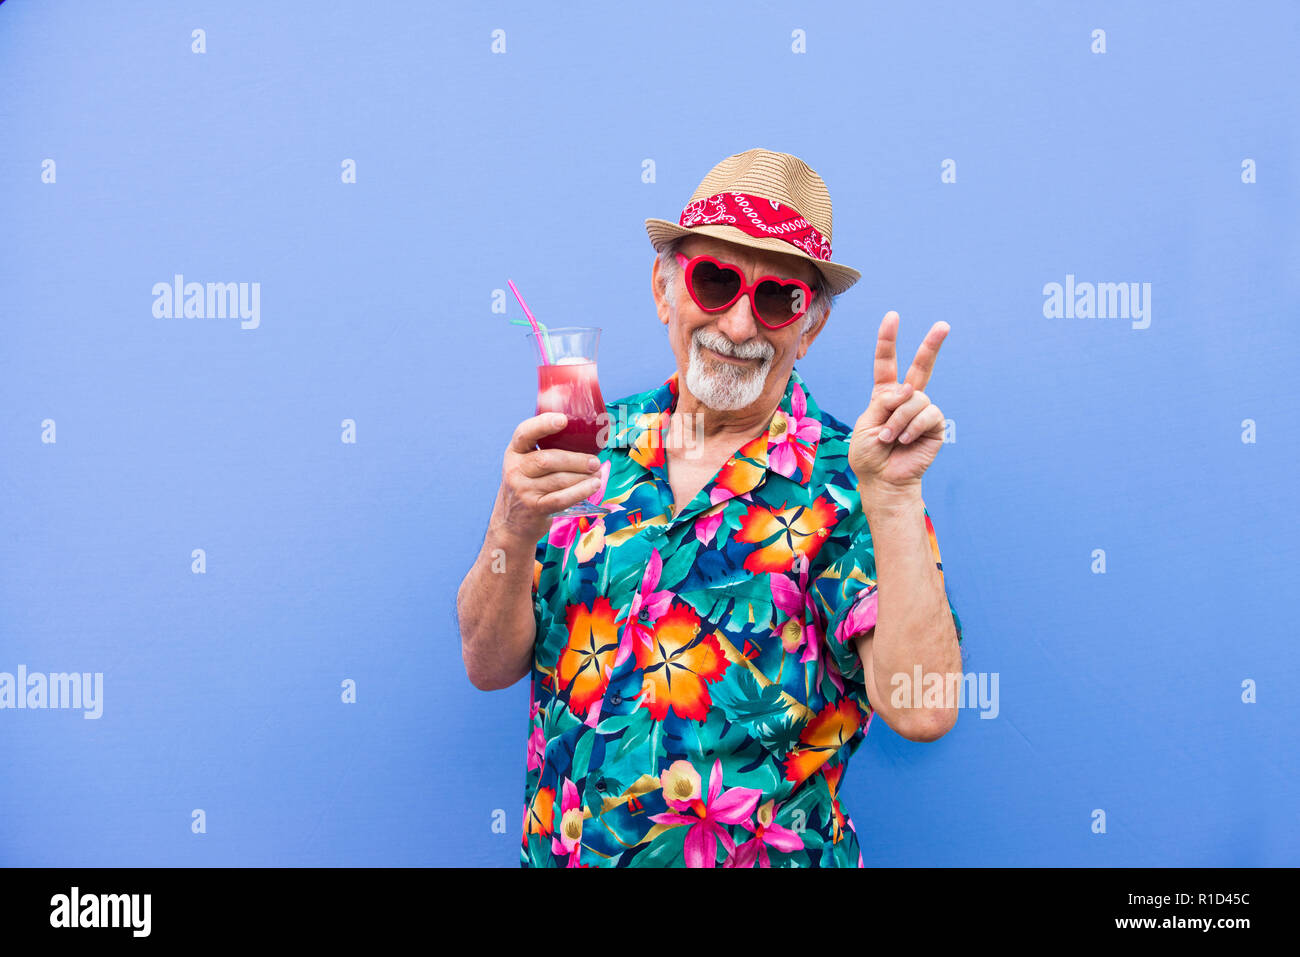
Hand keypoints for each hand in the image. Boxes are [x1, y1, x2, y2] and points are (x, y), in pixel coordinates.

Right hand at [491, 413, 603, 544]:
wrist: (511, 522)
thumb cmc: (528, 485)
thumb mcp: (526, 464)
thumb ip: (545, 449)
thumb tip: (587, 435)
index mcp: (514, 451)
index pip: (525, 433)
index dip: (544, 424)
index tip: (563, 420)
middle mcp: (515, 469)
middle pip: (548, 460)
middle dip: (576, 460)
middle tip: (595, 462)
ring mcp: (523, 490)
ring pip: (559, 479)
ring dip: (583, 476)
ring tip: (597, 474)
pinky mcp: (535, 508)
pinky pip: (562, 498)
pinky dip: (581, 491)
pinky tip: (594, 486)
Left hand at [848, 311, 949, 498]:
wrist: (883, 480)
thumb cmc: (869, 455)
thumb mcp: (865, 424)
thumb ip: (884, 402)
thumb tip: (910, 390)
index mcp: (884, 395)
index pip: (886, 363)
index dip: (888, 340)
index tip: (893, 316)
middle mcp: (906, 399)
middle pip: (920, 367)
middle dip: (931, 345)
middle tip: (943, 325)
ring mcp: (922, 411)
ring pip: (915, 399)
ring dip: (898, 420)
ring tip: (889, 439)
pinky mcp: (935, 425)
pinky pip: (926, 414)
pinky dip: (910, 428)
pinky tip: (903, 441)